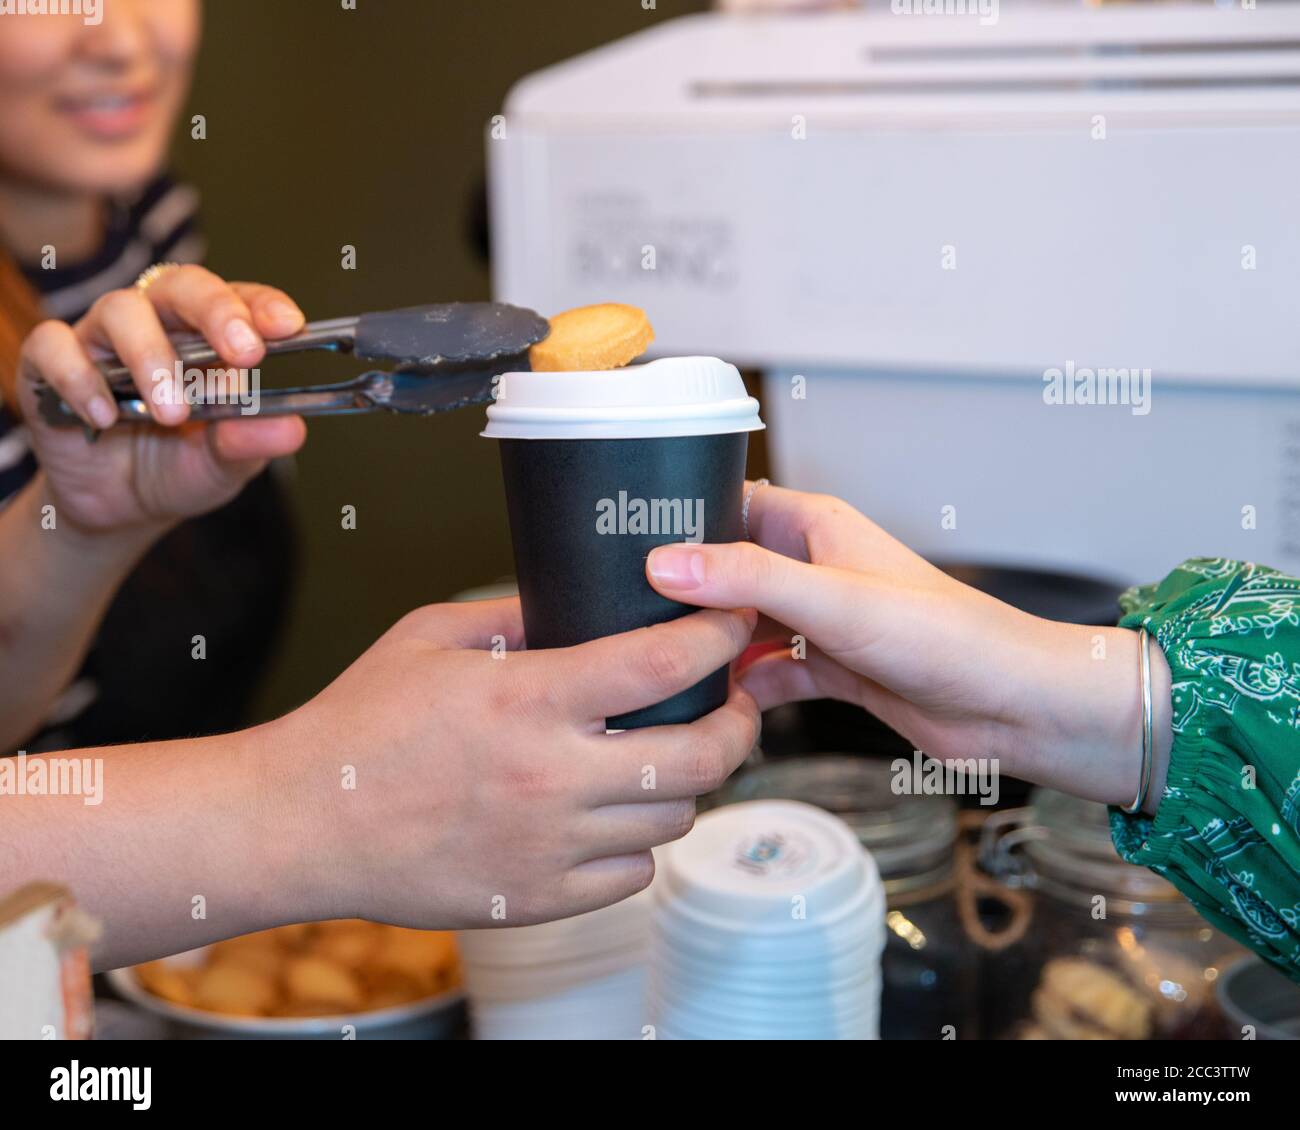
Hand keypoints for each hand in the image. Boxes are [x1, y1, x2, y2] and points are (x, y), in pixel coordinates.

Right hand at [16, 265, 307, 534]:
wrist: (122, 509)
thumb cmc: (179, 468)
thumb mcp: (224, 466)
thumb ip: (250, 444)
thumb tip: (291, 429)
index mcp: (209, 340)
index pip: (239, 300)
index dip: (262, 306)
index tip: (287, 326)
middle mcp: (157, 326)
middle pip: (182, 286)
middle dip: (216, 311)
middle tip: (243, 350)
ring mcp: (102, 341)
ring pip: (121, 310)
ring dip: (152, 358)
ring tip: (171, 412)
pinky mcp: (50, 366)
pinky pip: (54, 347)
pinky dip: (80, 378)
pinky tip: (104, 417)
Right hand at [270, 598, 759, 928]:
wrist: (301, 823)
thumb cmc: (357, 724)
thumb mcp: (430, 635)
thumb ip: (515, 610)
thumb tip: (580, 598)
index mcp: (529, 700)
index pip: (663, 665)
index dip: (718, 638)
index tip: (734, 622)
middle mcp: (553, 777)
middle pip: (701, 756)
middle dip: (738, 722)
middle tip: (734, 700)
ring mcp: (551, 847)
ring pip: (674, 818)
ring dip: (685, 783)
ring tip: (664, 755)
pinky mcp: (539, 898)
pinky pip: (634, 875)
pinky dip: (639, 843)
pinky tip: (613, 814)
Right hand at [644, 484, 1170, 809]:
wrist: (1014, 709)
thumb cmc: (948, 636)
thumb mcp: (834, 600)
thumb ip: (748, 579)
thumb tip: (663, 562)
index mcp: (814, 527)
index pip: (727, 505)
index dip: (678, 522)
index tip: (620, 545)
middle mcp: (812, 567)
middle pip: (726, 572)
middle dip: (683, 594)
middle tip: (623, 618)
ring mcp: (820, 620)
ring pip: (741, 627)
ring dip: (710, 647)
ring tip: (658, 668)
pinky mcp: (831, 669)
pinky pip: (767, 673)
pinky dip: (742, 689)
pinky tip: (717, 708)